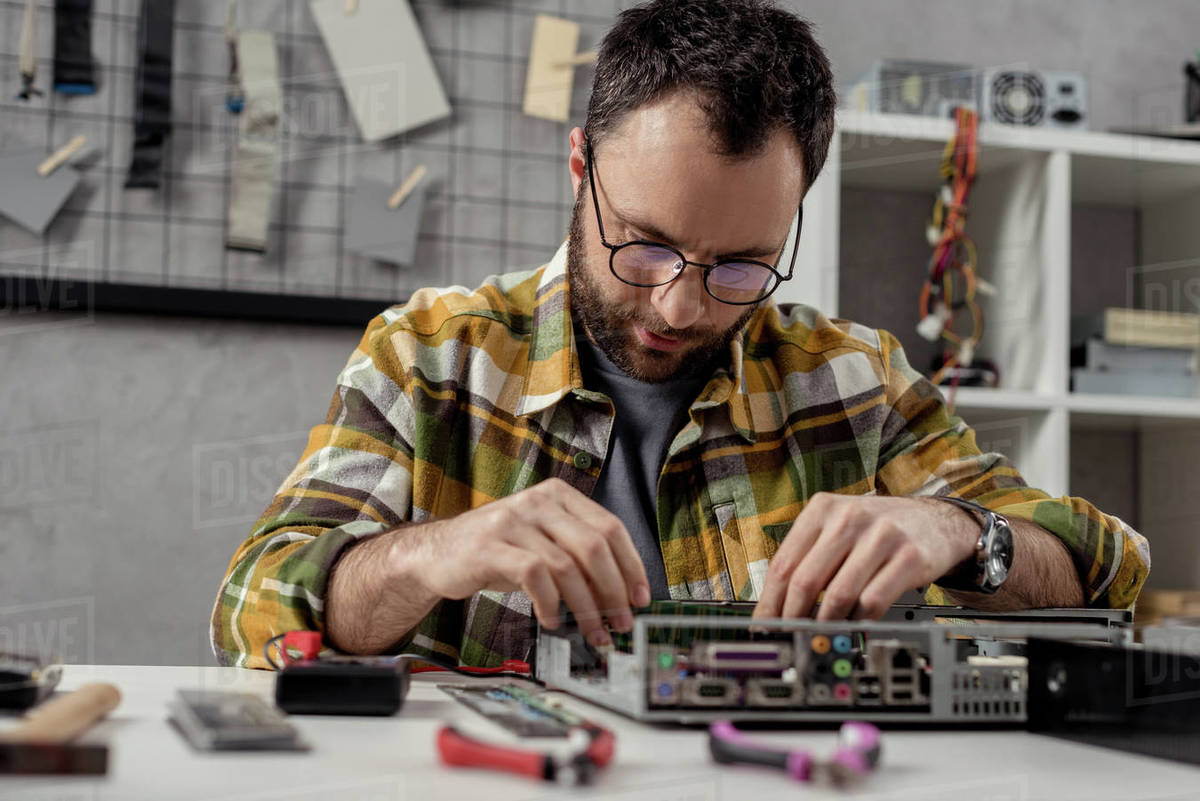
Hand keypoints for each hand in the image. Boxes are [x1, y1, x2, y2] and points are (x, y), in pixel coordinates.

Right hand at [417, 478, 650, 646]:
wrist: (438, 553)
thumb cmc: (498, 552)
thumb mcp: (542, 542)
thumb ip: (577, 556)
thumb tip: (621, 593)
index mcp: (559, 495)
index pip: (611, 527)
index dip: (632, 566)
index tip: (640, 598)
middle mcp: (538, 501)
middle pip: (594, 547)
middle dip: (614, 591)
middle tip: (621, 622)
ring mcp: (512, 520)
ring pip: (568, 566)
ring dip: (587, 607)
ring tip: (592, 631)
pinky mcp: (489, 546)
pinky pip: (535, 576)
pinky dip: (551, 604)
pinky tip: (552, 620)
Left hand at [752, 492, 977, 620]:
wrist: (936, 520)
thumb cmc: (877, 530)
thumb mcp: (839, 527)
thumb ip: (809, 557)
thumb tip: (777, 607)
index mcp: (822, 509)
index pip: (783, 563)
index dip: (769, 602)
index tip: (764, 626)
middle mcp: (849, 517)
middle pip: (805, 581)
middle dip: (792, 618)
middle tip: (789, 638)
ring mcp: (881, 536)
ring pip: (838, 595)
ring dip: (825, 624)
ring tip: (821, 635)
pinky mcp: (909, 557)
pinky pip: (873, 602)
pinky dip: (858, 622)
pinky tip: (854, 626)